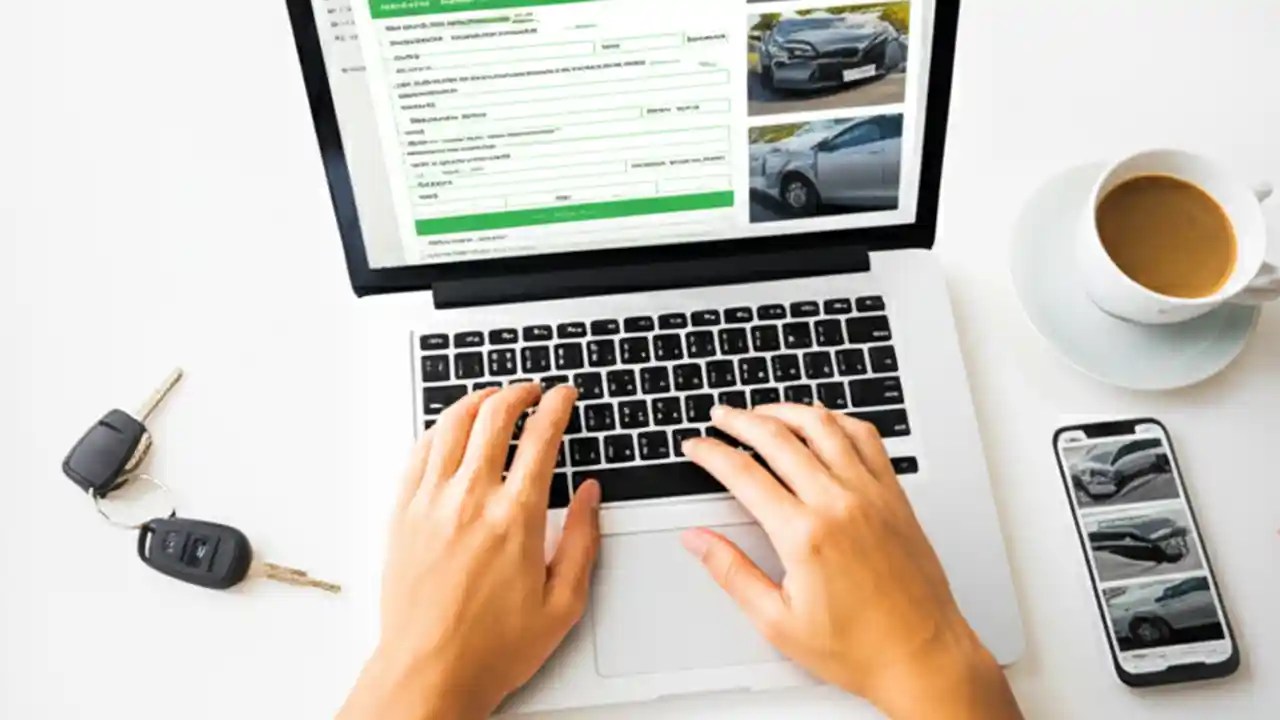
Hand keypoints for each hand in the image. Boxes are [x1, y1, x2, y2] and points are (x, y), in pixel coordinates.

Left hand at [340, 384, 599, 719]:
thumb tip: (592, 496)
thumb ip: (583, 540)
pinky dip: (439, 429)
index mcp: (516, 518)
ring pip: (452, 424)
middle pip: (495, 416)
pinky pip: (419, 452)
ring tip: (493, 398)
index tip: (565, 396)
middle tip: (532, 391)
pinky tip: (450, 430)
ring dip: (478, 401)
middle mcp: (470, 500)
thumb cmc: (491, 647)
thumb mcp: (563, 602)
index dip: (558, 405)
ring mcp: (431, 503)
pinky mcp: (402, 514)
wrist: (429, 672)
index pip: (542, 437)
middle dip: (519, 392)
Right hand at [681, 404, 1020, 719]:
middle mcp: (838, 504)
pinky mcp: (894, 495)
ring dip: (786, 411)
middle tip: (721, 416)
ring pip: (823, 426)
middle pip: (778, 438)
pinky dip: (838, 421)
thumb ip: (732, 572)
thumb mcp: (777, 621)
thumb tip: (697, 541)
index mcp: (804, 535)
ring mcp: (870, 494)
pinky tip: (823, 423)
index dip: (711, 453)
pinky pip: (865, 438)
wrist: (922, 657)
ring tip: (764, 411)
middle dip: (741, 420)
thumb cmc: (858, 648)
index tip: (695, 446)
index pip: (743, 473)